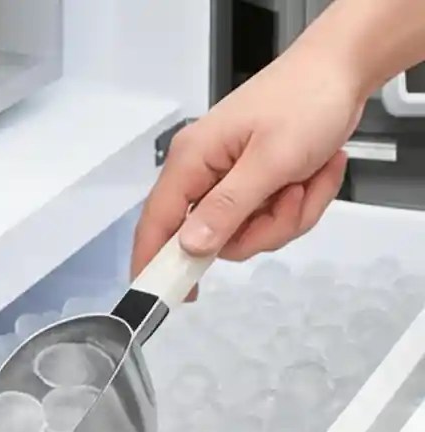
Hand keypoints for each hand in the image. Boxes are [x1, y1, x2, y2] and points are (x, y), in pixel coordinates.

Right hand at [132, 45, 362, 278]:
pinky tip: (314, 172)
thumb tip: (190, 247)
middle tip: (290, 198)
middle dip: (263, 229)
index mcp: (191, 161)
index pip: (157, 222)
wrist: (341, 70)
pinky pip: (270, 217)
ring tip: (308, 176)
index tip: (162, 296)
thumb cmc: (304, 102)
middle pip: (215, 236)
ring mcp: (230, 179)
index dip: (154, 262)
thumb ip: (228, 207)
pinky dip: (300, 202)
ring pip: (250, 231)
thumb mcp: (270, 160)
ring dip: (289, 214)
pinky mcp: (255, 182)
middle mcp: (203, 172)